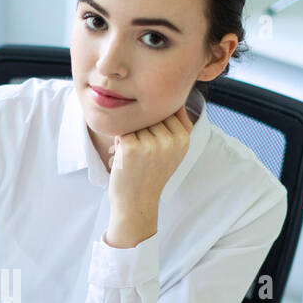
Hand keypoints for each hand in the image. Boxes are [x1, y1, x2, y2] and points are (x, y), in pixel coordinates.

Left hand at [105, 102, 194, 247]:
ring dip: (129, 136)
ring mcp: (151, 144)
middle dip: (141, 130)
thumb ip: (178, 125)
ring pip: (134, 123)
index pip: (165, 111)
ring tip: (134, 158)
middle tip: (142, 154)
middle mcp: (170, 141)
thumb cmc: (151, 175)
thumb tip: (175, 98)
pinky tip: (124, 159)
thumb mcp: (173, 151)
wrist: (136, 204)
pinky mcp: (131, 148)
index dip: (154, 125)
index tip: (153, 145)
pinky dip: (119, 143)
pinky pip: (121, 131)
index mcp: (183, 139)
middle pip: (148, 116)